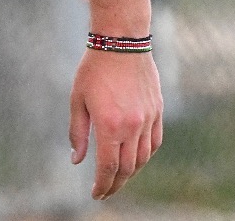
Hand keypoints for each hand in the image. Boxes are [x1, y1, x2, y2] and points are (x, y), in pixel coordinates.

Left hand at [68, 48, 163, 198]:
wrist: (122, 41)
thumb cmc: (94, 68)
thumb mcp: (77, 100)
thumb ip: (78, 133)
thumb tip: (77, 160)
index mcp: (110, 125)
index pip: (108, 168)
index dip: (102, 185)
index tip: (96, 194)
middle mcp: (132, 126)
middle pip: (127, 168)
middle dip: (115, 184)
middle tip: (105, 191)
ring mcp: (148, 119)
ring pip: (143, 158)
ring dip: (130, 172)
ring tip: (118, 177)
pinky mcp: (157, 110)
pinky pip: (155, 142)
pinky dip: (145, 155)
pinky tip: (136, 158)